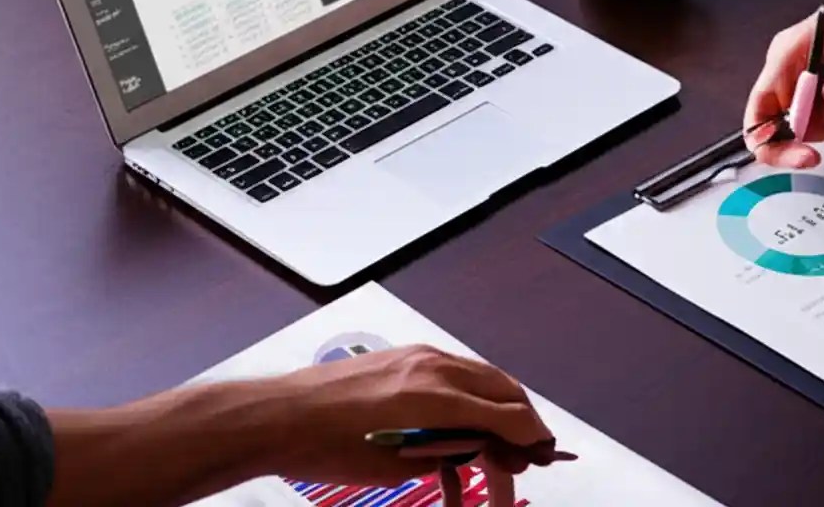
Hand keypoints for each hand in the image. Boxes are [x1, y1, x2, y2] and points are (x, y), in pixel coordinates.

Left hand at [263, 344, 556, 485]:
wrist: (280, 417)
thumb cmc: (330, 444)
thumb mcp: (402, 464)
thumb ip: (452, 451)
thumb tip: (483, 451)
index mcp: (440, 397)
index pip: (509, 412)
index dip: (533, 435)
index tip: (543, 453)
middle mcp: (436, 368)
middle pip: (502, 390)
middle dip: (519, 424)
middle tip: (523, 456)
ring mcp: (419, 358)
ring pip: (478, 382)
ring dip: (491, 415)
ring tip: (488, 456)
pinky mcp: (402, 358)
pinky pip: (450, 378)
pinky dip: (461, 405)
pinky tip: (452, 443)